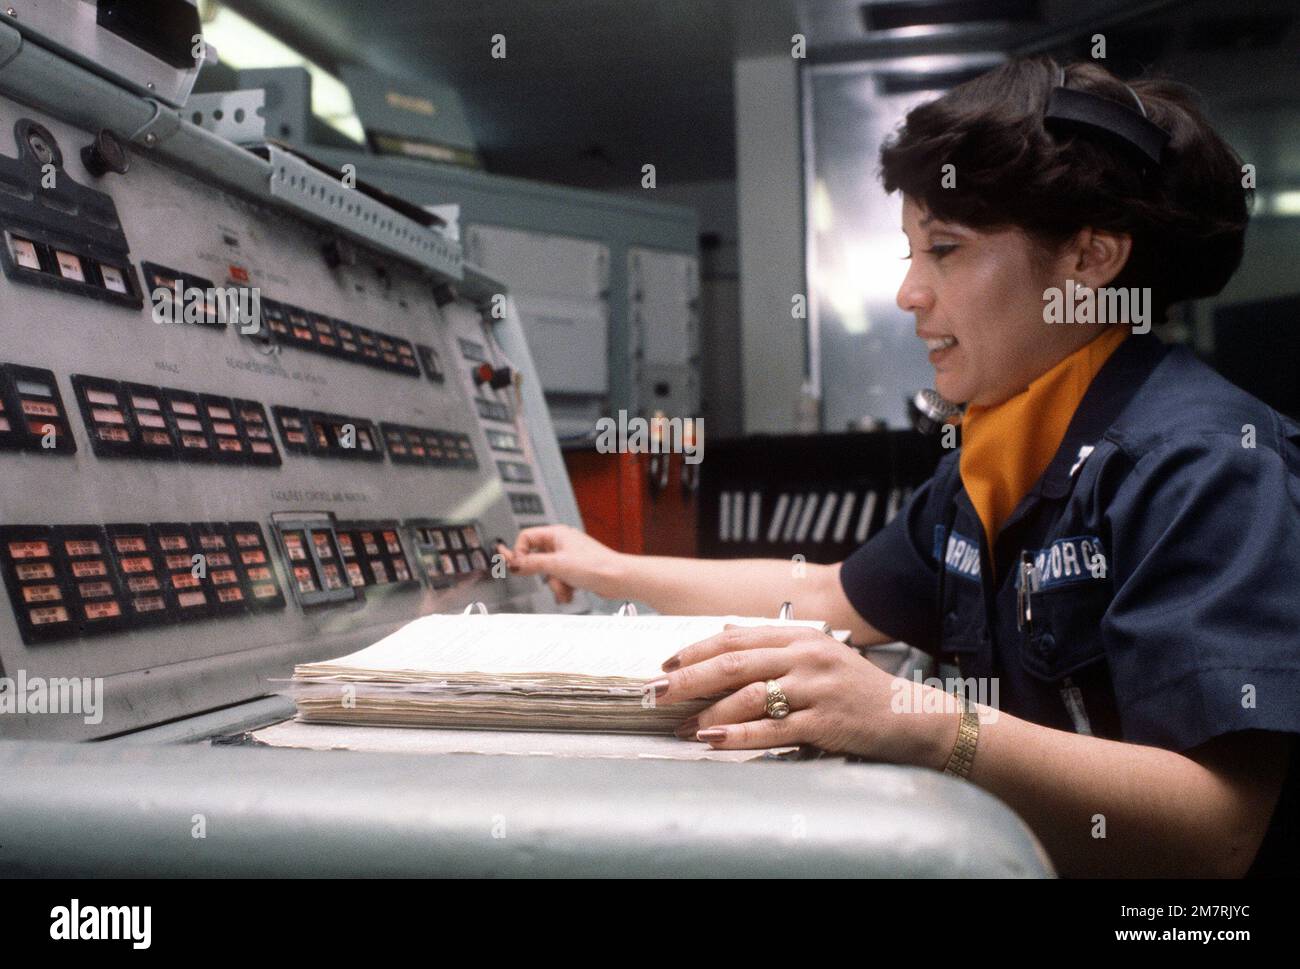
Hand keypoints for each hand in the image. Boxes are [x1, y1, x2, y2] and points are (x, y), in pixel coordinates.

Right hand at [498, 524, 624, 603]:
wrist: (618, 578)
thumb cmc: (596, 565)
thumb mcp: (557, 565)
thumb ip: (532, 564)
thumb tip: (514, 563)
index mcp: (556, 534)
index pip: (526, 537)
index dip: (520, 552)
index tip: (518, 567)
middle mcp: (562, 543)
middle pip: (536, 557)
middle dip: (543, 573)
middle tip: (547, 578)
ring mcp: (568, 557)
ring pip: (548, 572)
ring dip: (555, 584)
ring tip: (565, 588)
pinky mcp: (575, 570)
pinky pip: (559, 579)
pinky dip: (563, 588)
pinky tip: (571, 592)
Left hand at [652, 625, 950, 765]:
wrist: (908, 715)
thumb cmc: (857, 687)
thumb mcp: (818, 652)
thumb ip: (774, 643)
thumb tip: (723, 632)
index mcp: (800, 636)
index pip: (736, 637)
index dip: (695, 650)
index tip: (666, 665)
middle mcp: (806, 657)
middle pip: (734, 663)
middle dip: (689, 679)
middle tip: (657, 694)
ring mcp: (816, 689)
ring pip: (749, 696)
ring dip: (710, 712)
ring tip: (684, 726)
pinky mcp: (824, 722)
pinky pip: (772, 730)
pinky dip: (739, 735)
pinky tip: (716, 740)